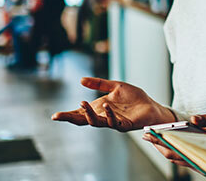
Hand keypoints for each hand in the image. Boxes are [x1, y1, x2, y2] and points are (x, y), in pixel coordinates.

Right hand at [51, 77, 174, 131]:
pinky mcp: (124, 125)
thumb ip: (99, 84)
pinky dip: (108, 114)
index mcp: (99, 108)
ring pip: (96, 122)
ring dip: (89, 114)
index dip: (68, 115)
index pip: (80, 113)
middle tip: (59, 116)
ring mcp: (113, 122)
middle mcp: (103, 116)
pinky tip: (106, 105)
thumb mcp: (115, 86)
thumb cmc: (134, 98)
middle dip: (71, 118)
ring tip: (83, 103)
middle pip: (83, 120)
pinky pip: (113, 122)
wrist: (151, 106)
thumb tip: (81, 80)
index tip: (54, 116)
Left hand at [143, 115, 205, 169]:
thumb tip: (193, 118)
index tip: (149, 133)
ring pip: (176, 157)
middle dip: (157, 144)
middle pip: (172, 153)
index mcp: (201, 147)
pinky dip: (172, 150)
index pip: (175, 146)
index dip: (160, 140)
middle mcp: (198, 157)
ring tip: (152, 138)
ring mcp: (198, 161)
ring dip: (163, 148)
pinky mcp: (199, 160)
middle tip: (145, 135)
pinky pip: (182, 158)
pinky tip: (168, 143)